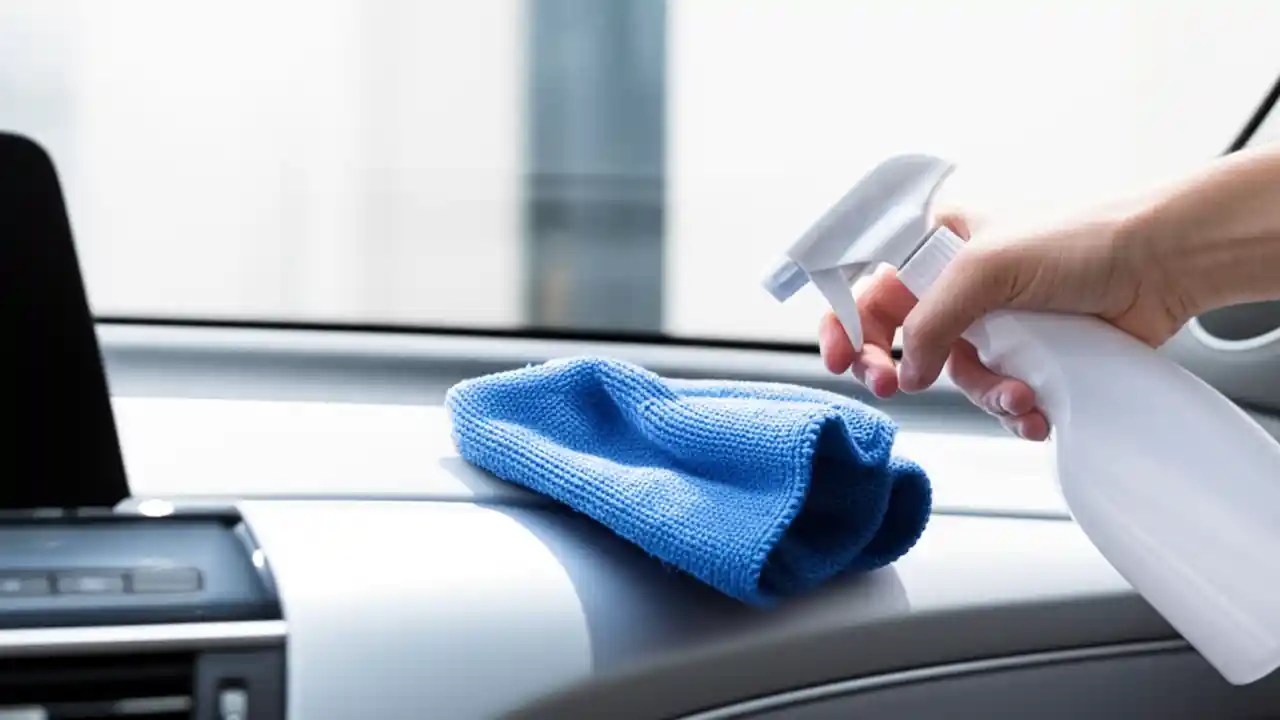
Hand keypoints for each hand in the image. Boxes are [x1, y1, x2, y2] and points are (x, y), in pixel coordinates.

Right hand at [817, 207, 1192, 440]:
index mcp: (937, 244)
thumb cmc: (1081, 239)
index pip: (869, 285)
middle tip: (893, 387)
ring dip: (984, 394)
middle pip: (902, 340)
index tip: (839, 358)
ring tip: (1019, 395)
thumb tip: (908, 370)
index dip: (845, 322)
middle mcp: (959, 284)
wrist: (1162, 265)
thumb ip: (930, 318)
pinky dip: (1015, 410)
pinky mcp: (1029, 356)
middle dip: (899, 369)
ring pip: (956, 377)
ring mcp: (994, 323)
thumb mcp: (985, 266)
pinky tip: (1037, 410)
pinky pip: (999, 396)